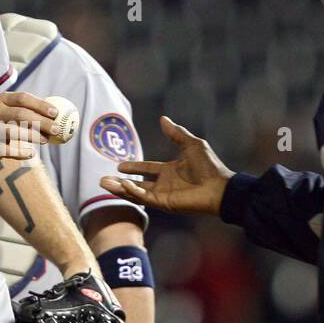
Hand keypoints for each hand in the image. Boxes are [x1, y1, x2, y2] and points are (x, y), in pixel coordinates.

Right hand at [0, 91, 55, 160]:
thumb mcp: (6, 109)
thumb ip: (25, 108)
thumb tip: (55, 112)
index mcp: (1, 100)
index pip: (23, 98)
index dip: (40, 105)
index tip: (55, 113)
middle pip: (21, 115)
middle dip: (42, 122)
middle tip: (56, 129)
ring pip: (15, 132)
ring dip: (34, 136)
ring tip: (46, 140)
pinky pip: (10, 151)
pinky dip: (23, 152)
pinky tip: (32, 152)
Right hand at [100, 116, 234, 214]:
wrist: (219, 186)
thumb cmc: (209, 166)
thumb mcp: (191, 144)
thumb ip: (176, 133)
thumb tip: (163, 118)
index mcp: (170, 171)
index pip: (147, 169)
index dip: (134, 167)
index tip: (119, 166)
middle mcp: (164, 184)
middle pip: (136, 184)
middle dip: (120, 182)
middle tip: (103, 180)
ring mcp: (163, 195)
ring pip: (136, 193)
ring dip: (120, 188)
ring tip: (104, 183)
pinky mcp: (164, 203)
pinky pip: (144, 198)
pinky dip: (132, 192)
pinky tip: (122, 185)